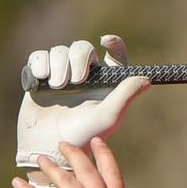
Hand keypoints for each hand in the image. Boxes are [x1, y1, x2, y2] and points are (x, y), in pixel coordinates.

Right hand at [17, 34, 150, 187]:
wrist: (48, 147)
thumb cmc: (83, 136)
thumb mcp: (108, 116)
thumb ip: (126, 94)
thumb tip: (147, 78)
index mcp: (105, 83)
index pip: (113, 55)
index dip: (113, 43)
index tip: (105, 41)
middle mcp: (84, 76)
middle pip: (82, 48)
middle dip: (78, 58)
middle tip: (76, 81)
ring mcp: (61, 76)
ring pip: (59, 51)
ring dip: (58, 64)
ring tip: (57, 88)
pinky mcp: (39, 78)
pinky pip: (39, 57)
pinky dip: (40, 64)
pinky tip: (41, 81)